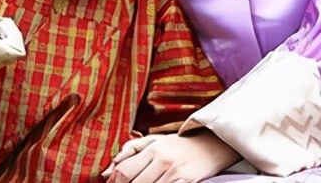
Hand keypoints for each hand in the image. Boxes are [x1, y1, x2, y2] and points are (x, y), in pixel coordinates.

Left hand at [101, 132, 239, 182]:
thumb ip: (129, 151)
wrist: (213, 145)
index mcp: (153, 149)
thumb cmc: (179, 144)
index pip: (125, 170)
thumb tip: (107, 171)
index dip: (114, 181)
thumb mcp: (154, 141)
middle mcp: (163, 160)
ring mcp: (175, 172)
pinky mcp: (187, 181)